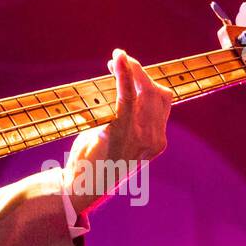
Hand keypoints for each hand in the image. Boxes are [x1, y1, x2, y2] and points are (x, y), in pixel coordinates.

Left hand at [64, 49, 173, 216]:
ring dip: (129, 70)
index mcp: (156, 141)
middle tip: (118, 60)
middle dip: (139, 72)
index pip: (163, 101)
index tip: (130, 66)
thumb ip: (129, 120)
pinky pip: (127, 97)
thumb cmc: (97, 161)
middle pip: (156, 92)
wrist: (82, 186)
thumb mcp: (120, 142)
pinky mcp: (121, 132)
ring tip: (115, 60)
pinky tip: (118, 60)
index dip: (148, 80)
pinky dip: (123, 75)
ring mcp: (140, 138)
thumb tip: (123, 90)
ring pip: (143, 92)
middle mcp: (154, 139)